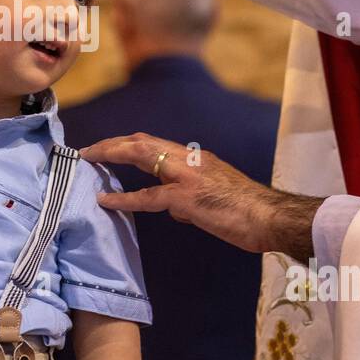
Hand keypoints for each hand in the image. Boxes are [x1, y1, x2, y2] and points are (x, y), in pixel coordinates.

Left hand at [79, 133, 323, 261]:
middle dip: (112, 143)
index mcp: (197, 159)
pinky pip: (148, 196)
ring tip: (87, 161)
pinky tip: (105, 202)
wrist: (271, 217)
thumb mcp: (215, 197)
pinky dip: (123, 199)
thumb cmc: (248, 212)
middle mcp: (190, 160)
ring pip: (141, 156)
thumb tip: (173, 210)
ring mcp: (188, 176)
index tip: (108, 148)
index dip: (128, 143)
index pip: (155, 143)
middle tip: (88, 151)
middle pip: (142, 142)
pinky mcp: (187, 198)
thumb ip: (190, 199)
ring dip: (110, 155)